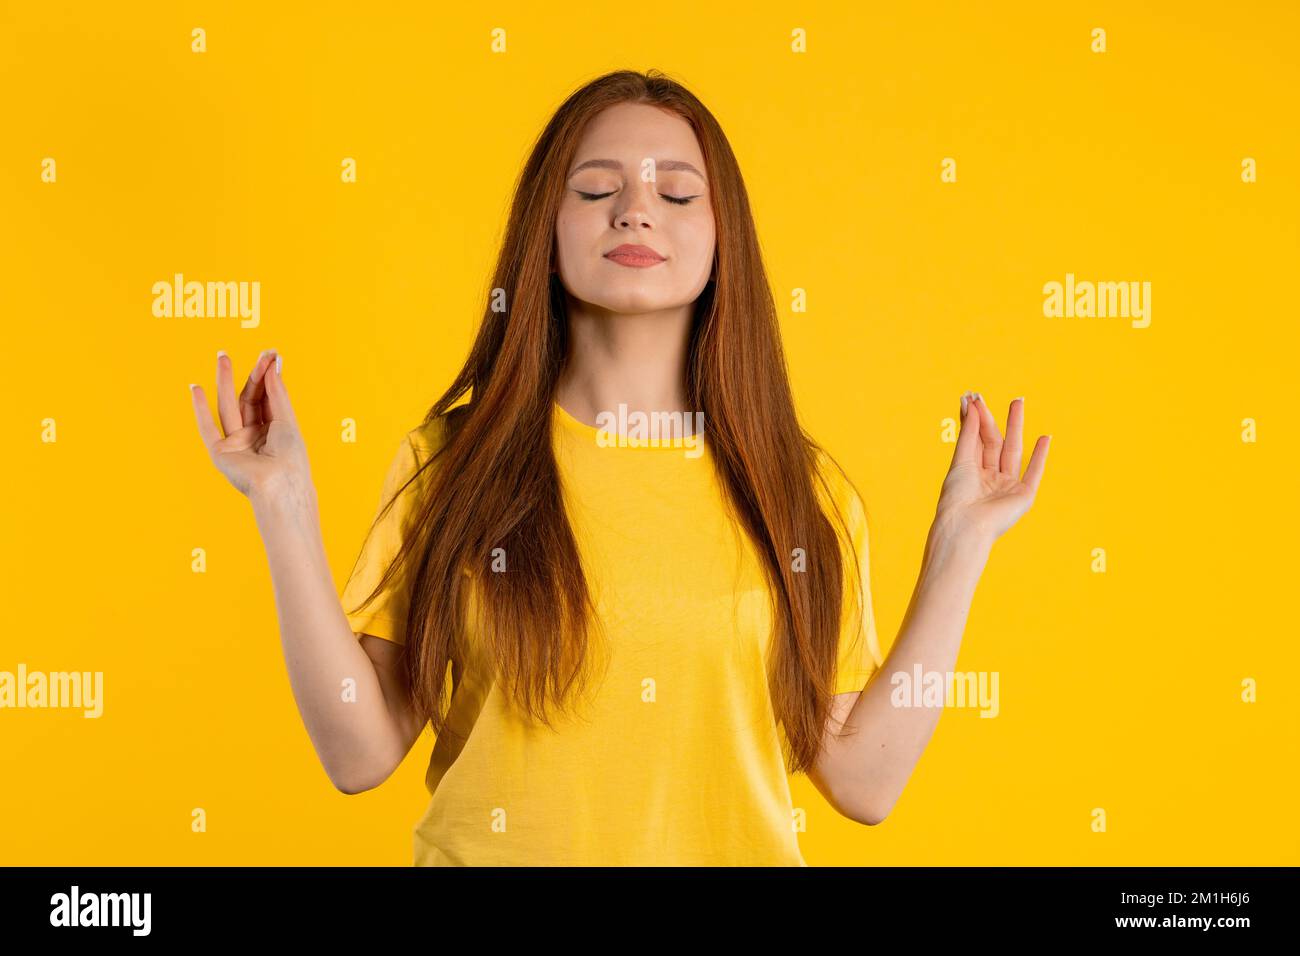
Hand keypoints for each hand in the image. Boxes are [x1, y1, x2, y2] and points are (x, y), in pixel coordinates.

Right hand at [189, 349, 310, 502]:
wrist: (281, 485)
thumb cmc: (291, 457)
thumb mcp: (286, 419)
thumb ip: (276, 393)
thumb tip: (272, 364)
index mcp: (273, 431)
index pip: (266, 398)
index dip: (267, 377)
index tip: (270, 355)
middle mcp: (253, 436)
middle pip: (248, 399)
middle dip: (251, 376)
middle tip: (257, 354)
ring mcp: (236, 444)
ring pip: (227, 406)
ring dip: (224, 382)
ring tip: (222, 357)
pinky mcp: (220, 453)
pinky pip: (208, 428)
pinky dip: (200, 409)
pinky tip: (196, 389)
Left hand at [934, 392, 1049, 545]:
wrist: (965, 526)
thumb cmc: (956, 498)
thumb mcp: (961, 460)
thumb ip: (969, 434)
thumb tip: (971, 405)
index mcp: (971, 473)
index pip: (976, 440)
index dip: (976, 419)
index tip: (973, 397)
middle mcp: (990, 479)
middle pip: (995, 442)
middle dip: (996, 419)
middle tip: (997, 396)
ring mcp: (1007, 488)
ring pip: (1013, 451)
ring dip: (1016, 427)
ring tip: (1018, 402)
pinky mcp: (1023, 497)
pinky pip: (1034, 473)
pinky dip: (1040, 457)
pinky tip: (1045, 438)